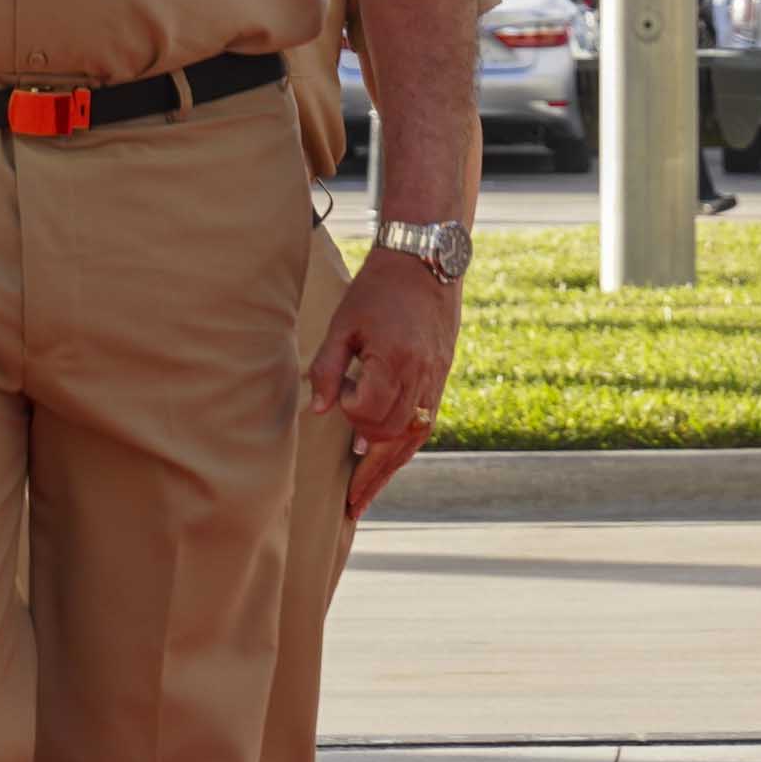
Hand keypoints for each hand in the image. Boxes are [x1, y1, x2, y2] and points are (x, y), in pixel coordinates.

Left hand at [316, 245, 462, 504]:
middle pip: (395, 435)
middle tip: (349, 500)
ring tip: (367, 496)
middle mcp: (421, 375)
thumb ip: (328, 367)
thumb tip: (319, 411)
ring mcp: (435, 379)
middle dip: (370, 470)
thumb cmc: (378, 289)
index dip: (350, 412)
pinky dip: (406, 448)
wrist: (426, 261)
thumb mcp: (344, 323)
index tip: (338, 399)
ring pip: (414, 438)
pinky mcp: (441, 377)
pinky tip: (389, 462)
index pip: (370, 409)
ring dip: (390, 470)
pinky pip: (425, 424)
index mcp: (395, 358)